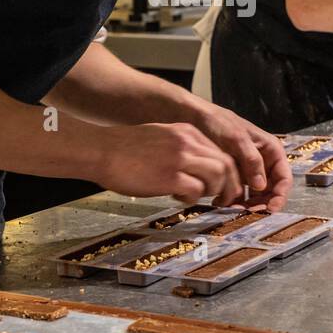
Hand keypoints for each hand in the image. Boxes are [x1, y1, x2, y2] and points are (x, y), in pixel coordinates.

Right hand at [91, 122, 242, 203]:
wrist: (102, 150)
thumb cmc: (126, 149)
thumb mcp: (161, 138)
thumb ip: (182, 150)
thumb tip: (197, 172)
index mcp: (187, 132)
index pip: (222, 151)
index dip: (228, 172)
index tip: (224, 186)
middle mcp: (188, 142)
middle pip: (226, 164)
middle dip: (230, 185)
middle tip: (224, 200)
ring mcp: (180, 158)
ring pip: (218, 176)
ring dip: (213, 191)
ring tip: (199, 197)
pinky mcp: (170, 176)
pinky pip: (196, 190)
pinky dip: (192, 198)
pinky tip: (178, 197)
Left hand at [187, 102, 291, 210]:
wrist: (193, 118)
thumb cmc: (218, 123)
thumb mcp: (236, 138)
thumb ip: (251, 160)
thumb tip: (261, 186)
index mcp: (271, 151)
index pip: (284, 178)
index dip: (280, 196)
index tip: (271, 210)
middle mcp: (263, 163)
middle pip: (271, 191)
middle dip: (262, 205)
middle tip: (248, 214)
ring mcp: (248, 171)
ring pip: (255, 196)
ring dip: (247, 206)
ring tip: (231, 211)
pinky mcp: (234, 177)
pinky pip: (239, 194)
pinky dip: (233, 202)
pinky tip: (220, 204)